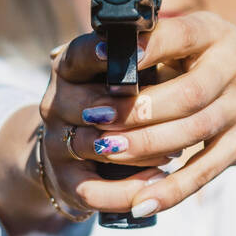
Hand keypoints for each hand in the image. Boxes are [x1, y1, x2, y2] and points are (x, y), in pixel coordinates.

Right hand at [38, 33, 183, 218]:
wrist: (74, 154)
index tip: (118, 50)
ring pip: (98, 146)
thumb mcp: (121, 75)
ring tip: (176, 151)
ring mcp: (56, 143)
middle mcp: (55, 103)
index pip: (77, 54)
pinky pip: (94, 190)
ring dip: (142, 151)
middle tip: (179, 113)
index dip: (97, 52)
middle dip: (135, 110)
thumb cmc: (114, 101)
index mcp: (70, 69)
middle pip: (91, 104)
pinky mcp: (65, 179)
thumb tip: (172, 45)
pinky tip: (156, 182)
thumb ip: (140, 61)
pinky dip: (128, 189)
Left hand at [54, 11, 235, 216]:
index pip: (179, 36)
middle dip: (139, 108)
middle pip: (186, 93)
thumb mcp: (199, 35)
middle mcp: (231, 70)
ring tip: (105, 153)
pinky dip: (174, 190)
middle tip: (94, 117)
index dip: (145, 50)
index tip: (106, 59)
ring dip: (147, 147)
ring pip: (192, 133)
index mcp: (213, 34)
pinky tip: (141, 203)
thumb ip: (144, 44)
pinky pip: (206, 171)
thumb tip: (61, 53)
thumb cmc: (226, 55)